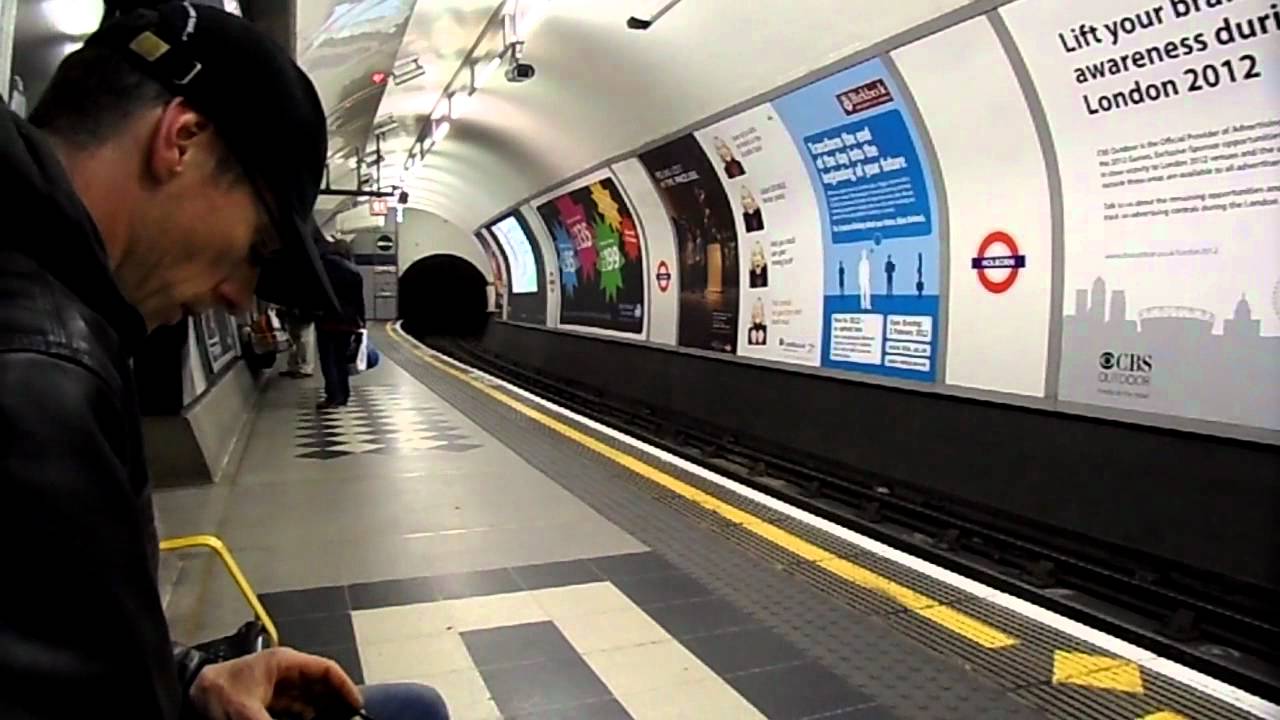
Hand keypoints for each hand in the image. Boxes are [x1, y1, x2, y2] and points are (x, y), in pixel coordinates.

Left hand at [189, 647, 363, 719]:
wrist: (186, 693)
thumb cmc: (213, 689)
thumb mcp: (246, 710)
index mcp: (285, 662)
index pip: (326, 670)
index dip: (345, 687)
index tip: (356, 705)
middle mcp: (284, 672)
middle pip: (320, 686)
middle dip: (334, 703)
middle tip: (348, 718)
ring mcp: (276, 687)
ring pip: (309, 700)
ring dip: (320, 713)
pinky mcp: (266, 702)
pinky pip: (295, 710)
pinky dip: (305, 718)